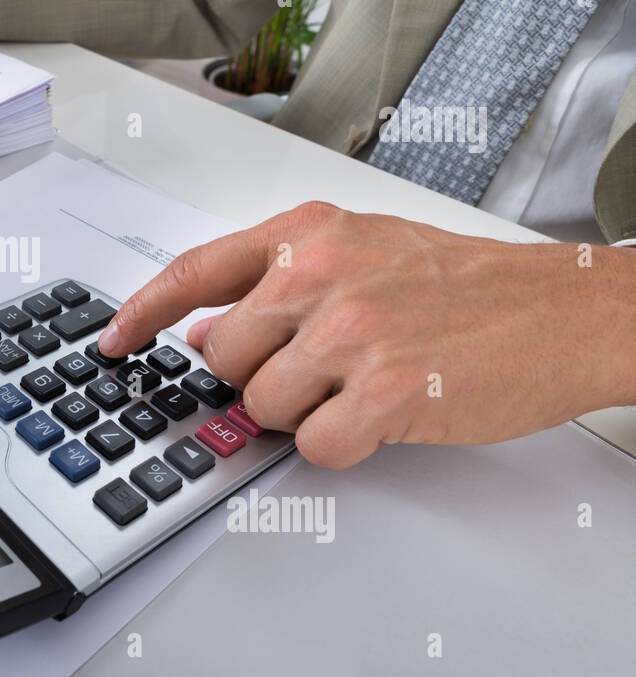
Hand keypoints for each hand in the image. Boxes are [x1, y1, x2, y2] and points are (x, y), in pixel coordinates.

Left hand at [97, 202, 635, 468]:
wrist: (563, 309)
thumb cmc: (464, 281)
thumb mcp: (362, 248)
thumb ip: (276, 278)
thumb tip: (205, 326)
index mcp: (308, 231)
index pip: (192, 270)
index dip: (140, 312)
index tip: (113, 341)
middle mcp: (320, 273)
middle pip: (222, 357)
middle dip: (257, 374)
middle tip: (319, 365)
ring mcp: (351, 332)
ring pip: (262, 407)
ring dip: (304, 411)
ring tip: (362, 382)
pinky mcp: (385, 393)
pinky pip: (313, 445)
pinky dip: (341, 443)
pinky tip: (382, 412)